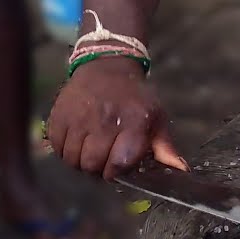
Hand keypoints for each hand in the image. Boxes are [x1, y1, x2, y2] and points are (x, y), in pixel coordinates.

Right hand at [46, 56, 186, 179]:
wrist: (107, 66)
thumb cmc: (135, 99)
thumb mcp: (157, 119)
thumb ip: (166, 148)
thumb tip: (182, 171)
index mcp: (133, 124)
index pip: (119, 163)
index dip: (116, 172)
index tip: (117, 169)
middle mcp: (104, 121)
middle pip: (92, 164)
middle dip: (97, 170)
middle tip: (102, 162)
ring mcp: (79, 118)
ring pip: (72, 159)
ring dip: (80, 163)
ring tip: (89, 153)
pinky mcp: (60, 114)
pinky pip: (57, 146)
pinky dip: (64, 151)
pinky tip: (76, 143)